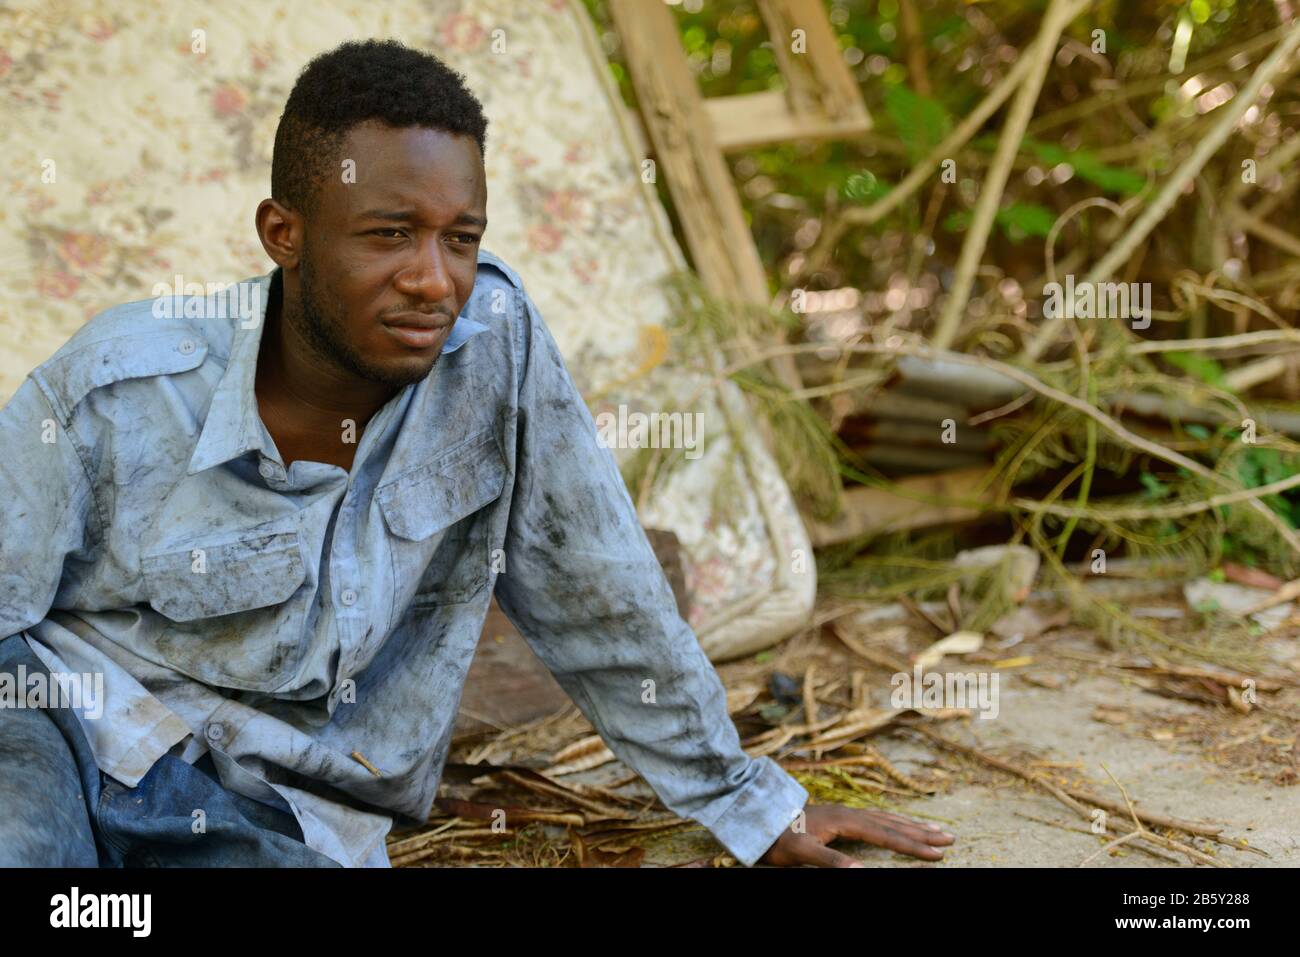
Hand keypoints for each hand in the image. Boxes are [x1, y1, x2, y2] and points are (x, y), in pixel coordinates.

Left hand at [756, 804, 954, 866]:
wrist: (758, 820)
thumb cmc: (778, 839)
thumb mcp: (802, 854)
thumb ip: (831, 862)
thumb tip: (862, 872)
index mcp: (845, 820)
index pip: (887, 834)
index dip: (913, 844)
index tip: (939, 853)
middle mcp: (849, 813)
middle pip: (892, 822)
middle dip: (922, 832)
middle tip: (950, 838)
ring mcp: (844, 812)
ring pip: (886, 818)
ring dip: (911, 824)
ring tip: (934, 830)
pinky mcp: (838, 816)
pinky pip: (875, 818)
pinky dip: (893, 822)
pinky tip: (898, 824)